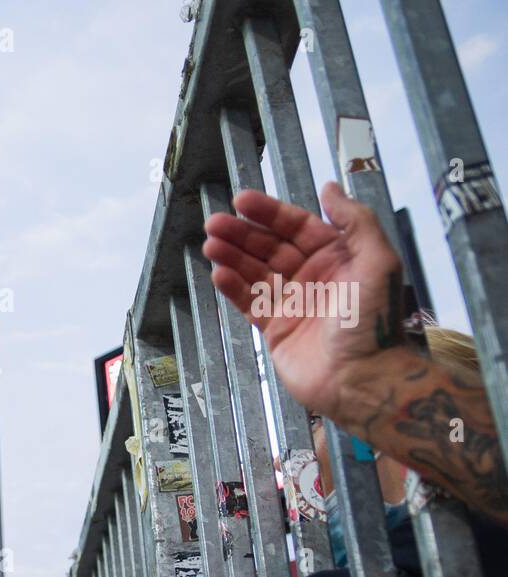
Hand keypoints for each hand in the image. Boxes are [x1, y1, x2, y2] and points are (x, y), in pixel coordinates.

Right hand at [202, 181, 404, 422]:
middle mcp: (312, 276)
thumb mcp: (377, 261)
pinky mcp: (275, 328)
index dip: (269, 212)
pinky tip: (218, 274)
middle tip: (214, 223)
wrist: (361, 378)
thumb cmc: (374, 322)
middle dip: (242, 233)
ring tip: (210, 245)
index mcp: (337, 257)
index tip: (241, 200)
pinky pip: (249, 302)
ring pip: (254, 271)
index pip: (296, 226)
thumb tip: (330, 188)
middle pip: (269, 246)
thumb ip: (355, 221)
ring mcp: (292, 302)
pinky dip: (233, 288)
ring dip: (231, 256)